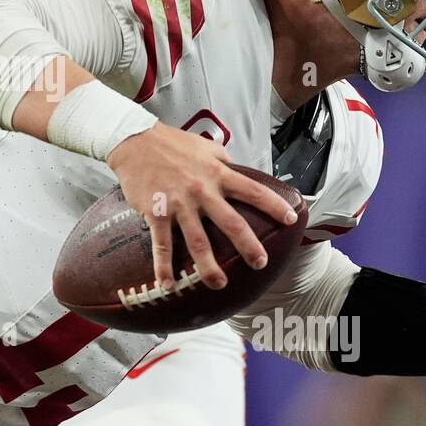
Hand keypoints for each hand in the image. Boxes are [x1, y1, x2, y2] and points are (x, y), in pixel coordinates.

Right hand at [106, 122, 298, 290]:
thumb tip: (238, 169)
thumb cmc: (171, 142)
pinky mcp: (156, 212)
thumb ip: (223, 161)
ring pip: (198, 242)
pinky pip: (162, 245)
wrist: (134, 141)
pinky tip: (168, 284)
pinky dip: (164, 267)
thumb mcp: (205, 146)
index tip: (290, 219)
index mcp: (217, 173)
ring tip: (219, 283)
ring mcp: (179, 204)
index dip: (273, 205)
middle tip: (260, 263)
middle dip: (249, 246)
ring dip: (209, 267)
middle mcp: (201, 190)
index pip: (252, 190)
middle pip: (231, 223)